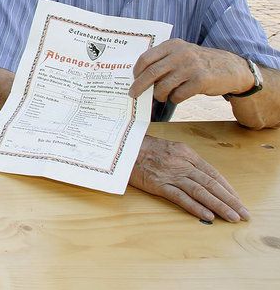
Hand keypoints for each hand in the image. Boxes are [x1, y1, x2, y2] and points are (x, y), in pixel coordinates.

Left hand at [130, 39, 253, 102]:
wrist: (231, 69)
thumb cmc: (199, 63)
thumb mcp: (182, 53)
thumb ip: (164, 60)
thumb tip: (139, 76)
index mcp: (173, 45)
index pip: (146, 58)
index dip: (136, 70)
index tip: (132, 79)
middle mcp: (181, 54)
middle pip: (151, 73)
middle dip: (139, 86)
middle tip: (133, 94)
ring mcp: (191, 67)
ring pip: (163, 86)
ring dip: (159, 95)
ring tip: (162, 96)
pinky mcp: (200, 81)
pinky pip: (178, 95)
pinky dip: (174, 99)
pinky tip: (177, 97)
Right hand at [130, 135, 248, 222]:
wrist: (121, 147)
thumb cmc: (144, 148)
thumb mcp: (170, 149)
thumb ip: (185, 161)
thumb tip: (202, 177)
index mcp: (186, 153)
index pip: (213, 173)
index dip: (227, 188)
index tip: (238, 200)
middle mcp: (182, 163)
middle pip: (211, 184)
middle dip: (230, 200)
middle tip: (243, 213)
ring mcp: (170, 174)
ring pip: (200, 191)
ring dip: (219, 206)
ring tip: (232, 217)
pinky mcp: (158, 184)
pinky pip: (180, 197)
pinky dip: (195, 207)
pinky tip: (207, 215)